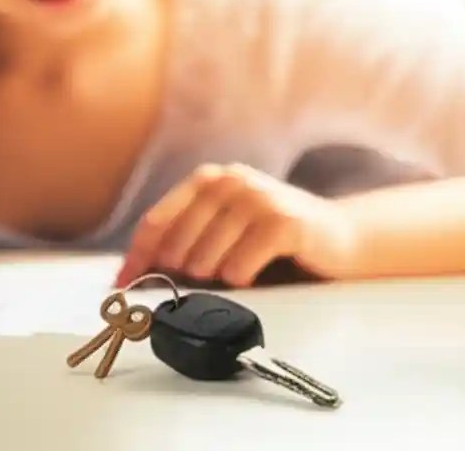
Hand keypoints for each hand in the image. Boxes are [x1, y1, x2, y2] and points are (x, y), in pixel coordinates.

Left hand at [115, 164, 358, 287]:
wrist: (343, 238)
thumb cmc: (276, 240)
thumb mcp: (226, 230)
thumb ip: (188, 239)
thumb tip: (137, 273)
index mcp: (209, 180)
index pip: (156, 221)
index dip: (136, 257)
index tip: (121, 285)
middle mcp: (230, 181)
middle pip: (176, 244)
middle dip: (180, 274)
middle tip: (200, 284)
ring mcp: (258, 198)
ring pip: (206, 259)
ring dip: (216, 278)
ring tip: (237, 272)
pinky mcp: (284, 222)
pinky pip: (239, 267)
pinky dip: (242, 279)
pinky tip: (257, 273)